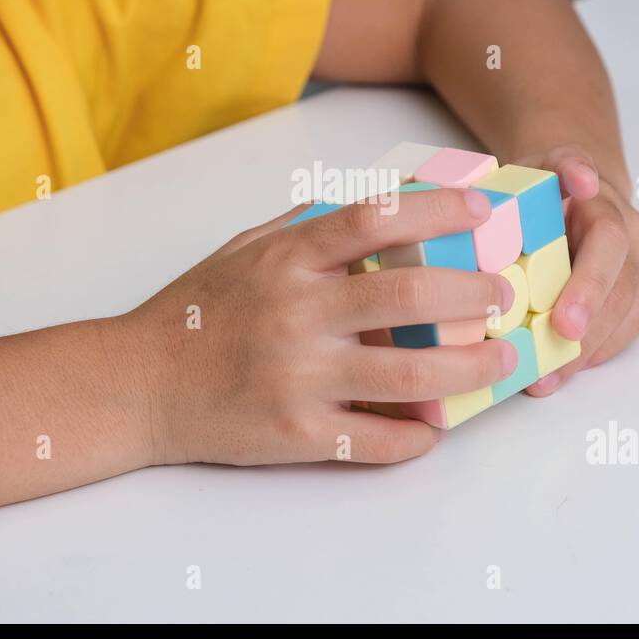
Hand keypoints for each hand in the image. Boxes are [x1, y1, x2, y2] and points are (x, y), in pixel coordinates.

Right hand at [124, 188, 517, 466]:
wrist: (136, 385)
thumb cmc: (194, 314)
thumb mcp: (242, 249)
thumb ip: (306, 225)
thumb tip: (380, 199)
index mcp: (285, 261)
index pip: (374, 219)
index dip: (437, 208)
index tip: (481, 207)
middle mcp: (296, 315)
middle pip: (409, 298)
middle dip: (473, 294)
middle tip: (502, 294)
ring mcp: (298, 378)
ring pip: (410, 374)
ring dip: (469, 368)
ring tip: (499, 360)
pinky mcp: (296, 434)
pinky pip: (377, 439)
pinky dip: (419, 436)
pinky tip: (439, 426)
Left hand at [515, 145, 638, 395]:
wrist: (577, 188)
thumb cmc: (546, 186)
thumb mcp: (537, 166)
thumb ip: (557, 167)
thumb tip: (580, 177)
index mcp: (602, 201)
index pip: (606, 241)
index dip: (590, 283)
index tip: (566, 321)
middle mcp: (630, 230)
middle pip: (619, 285)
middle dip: (587, 328)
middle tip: (553, 362)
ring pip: (628, 310)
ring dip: (589, 349)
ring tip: (550, 378)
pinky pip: (631, 324)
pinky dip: (601, 350)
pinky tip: (570, 369)